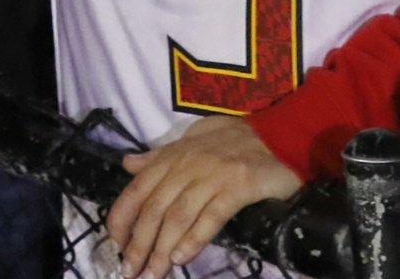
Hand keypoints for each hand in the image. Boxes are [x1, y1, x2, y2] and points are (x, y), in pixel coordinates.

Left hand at [108, 116, 302, 278]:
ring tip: (154, 273)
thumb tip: (129, 165)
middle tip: (131, 271)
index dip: (122, 219)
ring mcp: (213, 174)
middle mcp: (189, 164)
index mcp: (174, 155)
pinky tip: (182, 257)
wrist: (282, 134)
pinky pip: (211, 216)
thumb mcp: (194, 140)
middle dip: (139, 244)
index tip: (117, 246)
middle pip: (155, 208)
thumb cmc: (238, 139)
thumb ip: (162, 156)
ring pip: (178, 216)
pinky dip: (194, 239)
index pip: (137, 189)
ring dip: (161, 249)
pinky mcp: (238, 186)